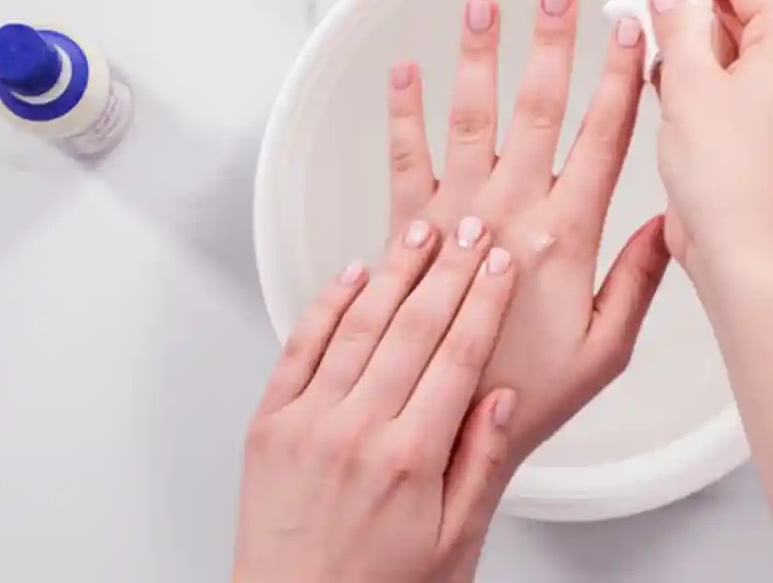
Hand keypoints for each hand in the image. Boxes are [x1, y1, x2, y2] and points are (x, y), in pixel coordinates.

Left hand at [234, 224, 517, 582]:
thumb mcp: (456, 544)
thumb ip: (481, 465)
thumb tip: (503, 399)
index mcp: (410, 458)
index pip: (458, 356)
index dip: (485, 302)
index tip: (502, 265)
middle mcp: (356, 430)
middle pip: (414, 327)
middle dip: (450, 269)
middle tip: (474, 228)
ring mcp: (306, 422)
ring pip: (359, 326)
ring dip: (394, 270)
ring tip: (422, 230)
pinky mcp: (269, 424)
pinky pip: (300, 348)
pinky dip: (326, 305)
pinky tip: (350, 274)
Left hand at [384, 0, 669, 462]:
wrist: (441, 430)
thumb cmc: (527, 396)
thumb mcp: (607, 352)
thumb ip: (639, 280)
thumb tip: (669, 222)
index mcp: (564, 236)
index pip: (603, 139)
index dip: (620, 79)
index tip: (630, 31)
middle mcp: (509, 213)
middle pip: (538, 109)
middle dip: (551, 43)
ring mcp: (455, 217)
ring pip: (470, 117)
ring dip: (478, 57)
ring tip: (483, 7)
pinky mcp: (407, 232)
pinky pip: (402, 159)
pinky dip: (403, 113)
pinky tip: (403, 73)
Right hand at [648, 0, 772, 277]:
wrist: (748, 259)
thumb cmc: (729, 181)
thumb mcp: (689, 85)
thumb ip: (677, 25)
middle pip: (750, 15)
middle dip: (697, 0)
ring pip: (742, 55)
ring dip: (697, 40)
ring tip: (649, 29)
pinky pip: (740, 91)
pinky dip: (706, 77)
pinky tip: (666, 77)